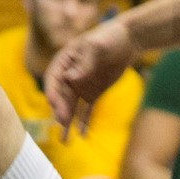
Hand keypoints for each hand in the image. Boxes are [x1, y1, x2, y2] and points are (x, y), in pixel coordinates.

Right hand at [44, 18, 137, 133]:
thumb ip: (85, 62)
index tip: (53, 104)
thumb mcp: (97, 46)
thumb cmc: (109, 37)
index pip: (53, 78)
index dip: (52, 91)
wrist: (127, 41)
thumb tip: (70, 78)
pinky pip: (86, 110)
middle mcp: (69, 75)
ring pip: (71, 106)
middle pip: (62, 96)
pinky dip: (84, 122)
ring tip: (65, 141)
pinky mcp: (93, 93)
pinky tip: (82, 135)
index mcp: (65, 60)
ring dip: (67, 122)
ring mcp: (81, 85)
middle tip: (63, 122)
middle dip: (60, 109)